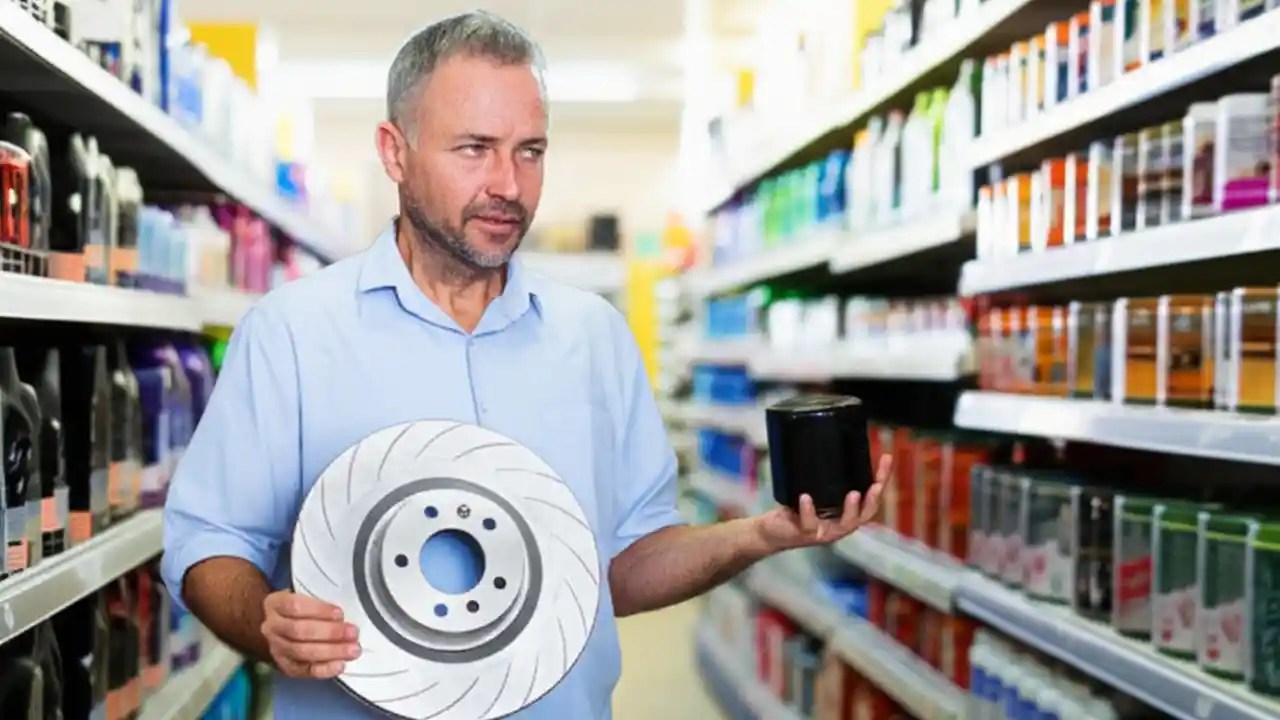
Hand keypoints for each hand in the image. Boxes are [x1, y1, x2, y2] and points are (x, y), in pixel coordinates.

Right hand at [261, 591, 360, 678]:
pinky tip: (339, 665)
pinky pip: (303, 670)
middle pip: (299, 631)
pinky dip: (324, 669)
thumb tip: (343, 616)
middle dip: (330, 632)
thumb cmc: (299, 610)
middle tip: (352, 633)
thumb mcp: (305, 598)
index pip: (295, 606)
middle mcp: (272, 627)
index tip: (340, 614)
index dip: (319, 610)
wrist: (280, 628)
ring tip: (352, 649)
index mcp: (275, 604)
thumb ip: (320, 604)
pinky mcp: (284, 666)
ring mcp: (276, 648)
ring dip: (331, 651)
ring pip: (301, 651)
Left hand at [755, 453, 890, 552]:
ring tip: (855, 494)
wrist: (770, 531)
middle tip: (878, 484)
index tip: (886, 458)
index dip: (881, 479)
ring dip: (852, 510)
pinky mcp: (805, 534)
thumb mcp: (814, 491)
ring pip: (846, 525)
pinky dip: (809, 510)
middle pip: (866, 514)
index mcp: (846, 513)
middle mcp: (841, 525)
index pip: (870, 497)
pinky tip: (806, 498)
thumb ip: (825, 478)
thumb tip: (831, 443)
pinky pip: (810, 524)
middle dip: (874, 498)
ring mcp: (825, 532)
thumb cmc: (795, 509)